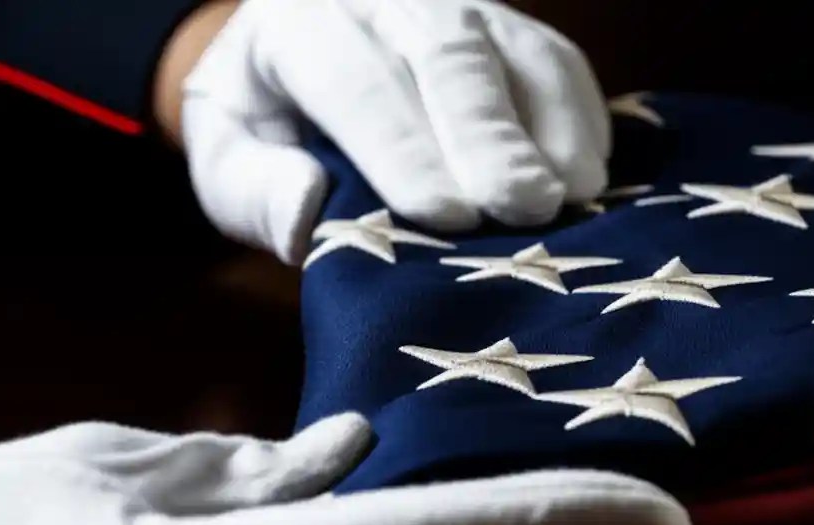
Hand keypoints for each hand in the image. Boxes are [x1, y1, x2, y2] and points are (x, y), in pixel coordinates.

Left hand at [178, 0, 611, 263]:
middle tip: (527, 207)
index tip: (446, 215)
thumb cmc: (264, 123)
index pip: (356, 82)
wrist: (294, 60)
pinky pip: (558, 62)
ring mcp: (461, 6)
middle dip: (490, 134)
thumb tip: (310, 211)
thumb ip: (254, 189)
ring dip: (551, 126)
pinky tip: (588, 178)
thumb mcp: (225, 157)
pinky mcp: (512, 32)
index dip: (403, 149)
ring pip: (516, 51)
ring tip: (573, 198)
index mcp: (301, 23)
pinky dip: (580, 118)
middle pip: (449, 54)